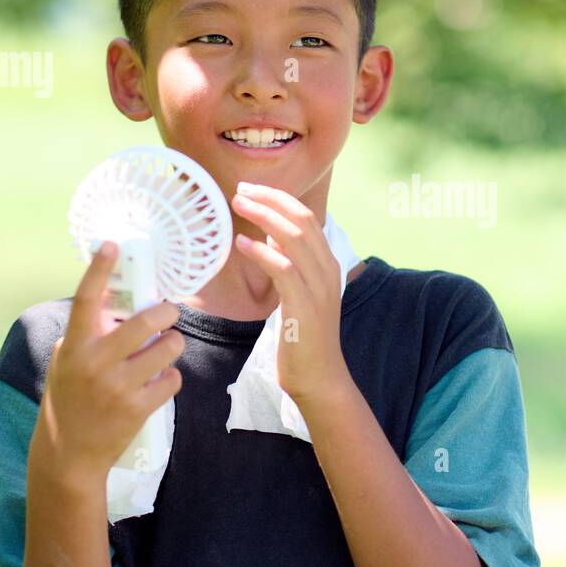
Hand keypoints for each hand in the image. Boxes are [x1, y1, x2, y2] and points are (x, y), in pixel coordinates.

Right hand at [29, 241, 184, 486]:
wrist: (69, 455)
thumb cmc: (67, 401)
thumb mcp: (64, 363)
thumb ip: (85, 336)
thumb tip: (113, 303)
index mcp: (75, 347)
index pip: (87, 300)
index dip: (99, 270)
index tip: (112, 245)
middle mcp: (96, 363)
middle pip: (146, 321)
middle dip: (166, 313)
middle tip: (169, 314)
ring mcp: (119, 386)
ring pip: (168, 348)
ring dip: (173, 345)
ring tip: (165, 350)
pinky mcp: (139, 408)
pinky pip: (173, 379)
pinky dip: (171, 378)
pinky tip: (159, 382)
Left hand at [230, 182, 351, 411]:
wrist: (319, 377)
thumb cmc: (304, 337)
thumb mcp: (300, 292)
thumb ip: (291, 262)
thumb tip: (272, 233)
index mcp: (328, 263)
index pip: (307, 217)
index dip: (279, 198)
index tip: (252, 189)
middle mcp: (327, 269)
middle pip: (301, 219)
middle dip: (269, 200)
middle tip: (240, 191)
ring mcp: (318, 287)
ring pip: (293, 238)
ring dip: (264, 217)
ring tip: (238, 206)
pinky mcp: (304, 306)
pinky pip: (283, 269)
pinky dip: (262, 252)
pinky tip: (242, 244)